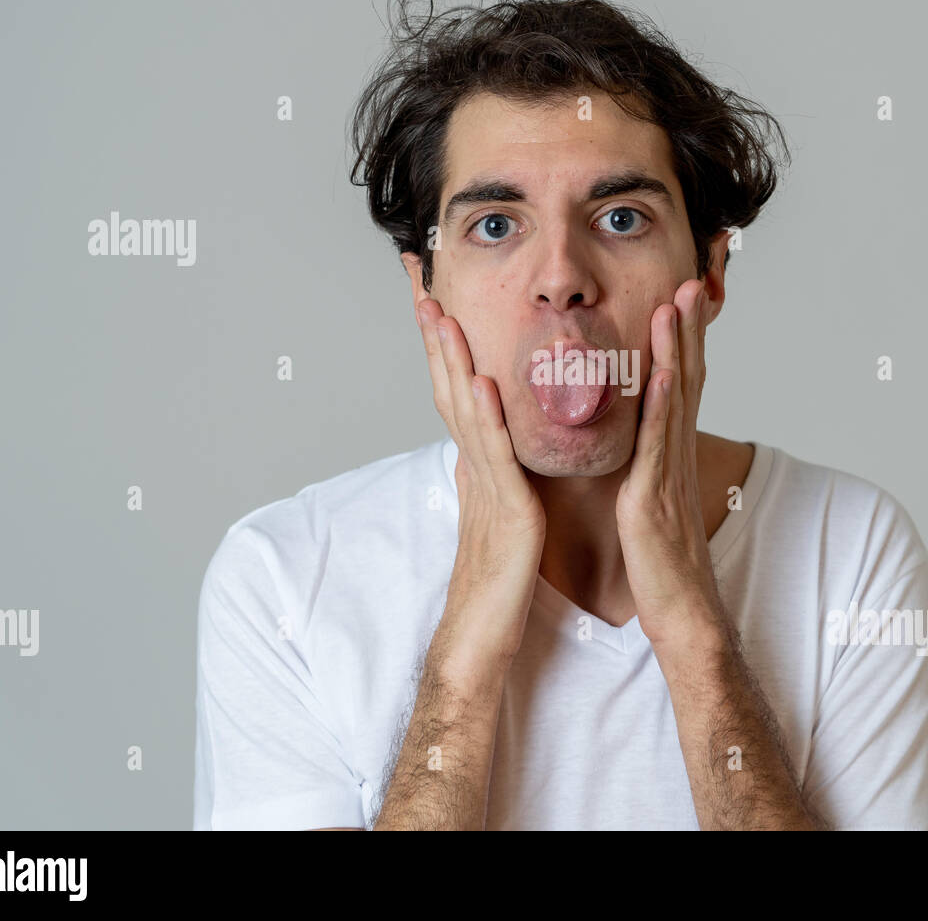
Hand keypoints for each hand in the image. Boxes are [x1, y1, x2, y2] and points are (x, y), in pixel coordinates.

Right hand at [409, 268, 545, 676]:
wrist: (482, 639)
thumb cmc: (494, 586)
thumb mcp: (497, 518)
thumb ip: (491, 478)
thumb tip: (483, 451)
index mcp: (478, 468)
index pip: (458, 395)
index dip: (445, 351)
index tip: (435, 304)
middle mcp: (475, 470)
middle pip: (450, 392)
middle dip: (437, 341)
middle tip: (422, 289)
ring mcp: (485, 490)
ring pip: (465, 415)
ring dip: (452, 363)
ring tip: (442, 316)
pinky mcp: (504, 514)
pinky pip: (494, 460)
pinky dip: (485, 420)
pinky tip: (479, 384)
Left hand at [615, 279, 728, 652]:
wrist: (680, 614)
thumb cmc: (661, 566)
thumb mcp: (646, 503)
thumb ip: (641, 468)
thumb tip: (628, 444)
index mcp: (668, 455)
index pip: (677, 385)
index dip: (680, 340)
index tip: (679, 296)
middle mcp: (675, 456)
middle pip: (687, 378)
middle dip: (688, 328)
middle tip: (691, 279)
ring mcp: (669, 473)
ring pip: (677, 400)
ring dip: (680, 348)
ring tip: (679, 302)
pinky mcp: (655, 497)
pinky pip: (661, 443)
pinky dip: (665, 403)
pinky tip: (665, 370)